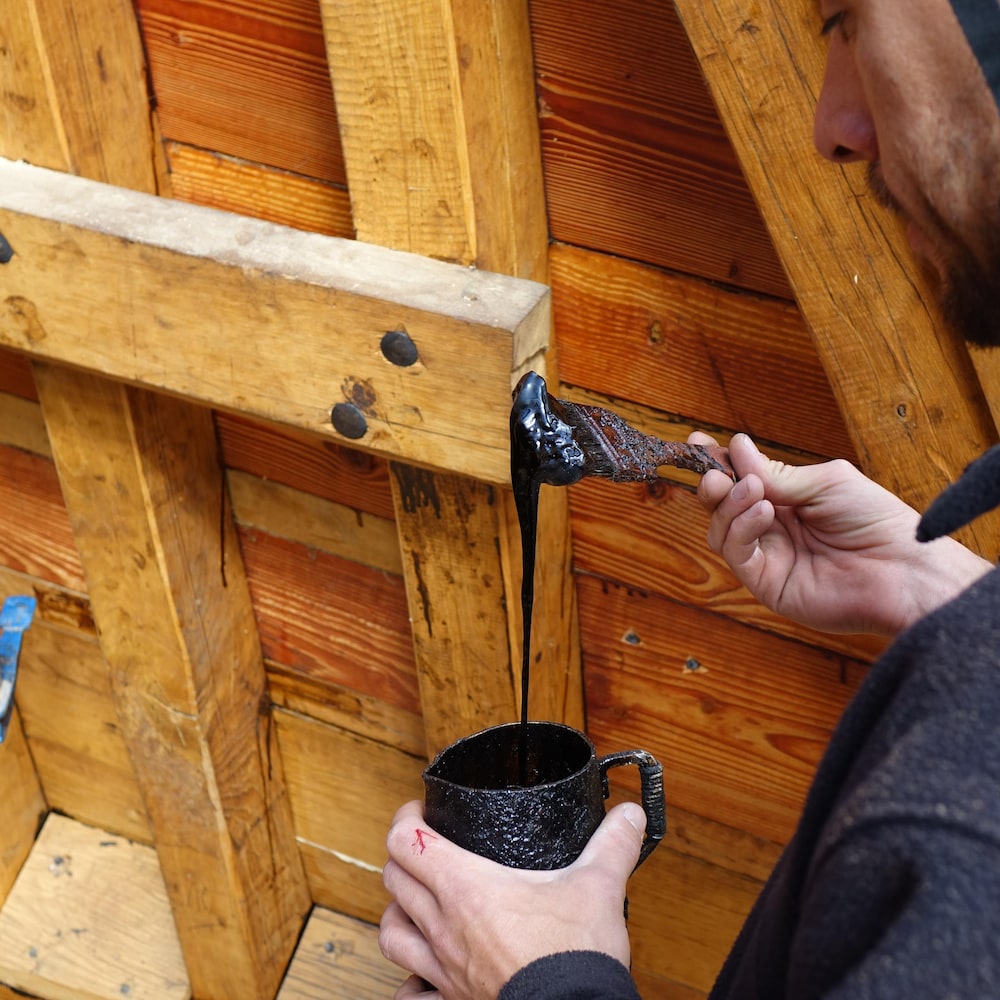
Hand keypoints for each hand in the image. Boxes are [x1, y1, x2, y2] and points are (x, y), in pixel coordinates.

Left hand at [379, 799, 645, 999]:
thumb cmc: (574, 956)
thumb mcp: (599, 886)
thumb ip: (613, 845)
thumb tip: (629, 816)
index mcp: (468, 888)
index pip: (407, 841)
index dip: (406, 818)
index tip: (421, 810)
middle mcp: (445, 927)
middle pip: (394, 881)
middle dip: (403, 856)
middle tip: (423, 846)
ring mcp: (444, 969)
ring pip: (392, 934)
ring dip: (397, 912)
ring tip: (414, 902)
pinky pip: (411, 991)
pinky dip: (409, 978)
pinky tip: (422, 971)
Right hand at [689, 431, 992, 635]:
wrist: (903, 568)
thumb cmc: (876, 520)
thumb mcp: (825, 482)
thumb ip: (777, 473)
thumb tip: (735, 447)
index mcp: (785, 501)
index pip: (739, 480)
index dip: (717, 463)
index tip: (698, 442)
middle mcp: (770, 528)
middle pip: (720, 506)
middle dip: (713, 484)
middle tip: (716, 472)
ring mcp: (767, 557)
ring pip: (720, 529)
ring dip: (729, 504)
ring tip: (753, 490)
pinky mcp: (766, 583)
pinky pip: (736, 553)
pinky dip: (742, 527)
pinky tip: (764, 511)